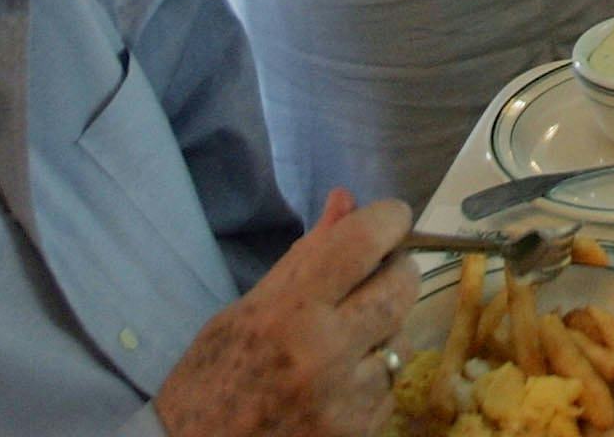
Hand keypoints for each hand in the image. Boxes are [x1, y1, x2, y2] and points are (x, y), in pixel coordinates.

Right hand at [155, 189, 416, 436]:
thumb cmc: (211, 379)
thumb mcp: (245, 309)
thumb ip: (304, 256)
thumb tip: (346, 200)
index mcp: (288, 312)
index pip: (363, 243)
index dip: (388, 219)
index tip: (390, 217)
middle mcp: (326, 352)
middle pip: (401, 286)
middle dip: (396, 269)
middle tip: (377, 271)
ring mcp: (347, 399)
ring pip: (402, 337)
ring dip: (384, 327)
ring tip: (347, 336)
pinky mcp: (359, 432)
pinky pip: (391, 384)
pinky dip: (375, 373)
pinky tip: (343, 376)